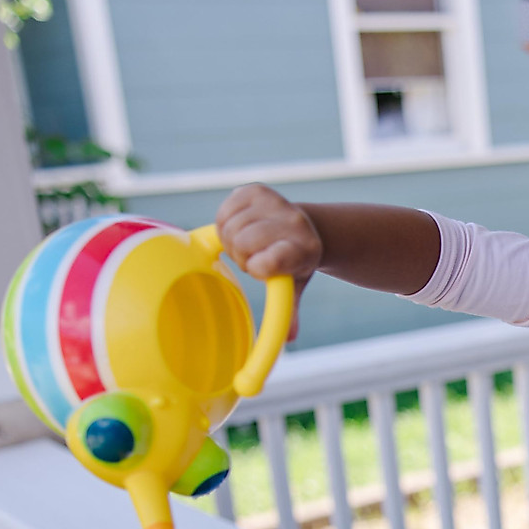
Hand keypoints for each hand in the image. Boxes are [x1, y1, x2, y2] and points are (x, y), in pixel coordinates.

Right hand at [215, 184, 321, 340]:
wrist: (304, 226)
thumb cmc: (294, 263)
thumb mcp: (294, 287)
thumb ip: (289, 310)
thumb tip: (290, 338)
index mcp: (304, 251)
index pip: (273, 261)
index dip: (260, 267)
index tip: (263, 269)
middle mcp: (294, 223)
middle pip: (244, 244)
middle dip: (242, 256)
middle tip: (253, 259)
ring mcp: (275, 203)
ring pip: (230, 228)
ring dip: (232, 241)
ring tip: (248, 244)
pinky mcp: (256, 190)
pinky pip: (224, 212)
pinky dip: (225, 223)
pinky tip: (240, 227)